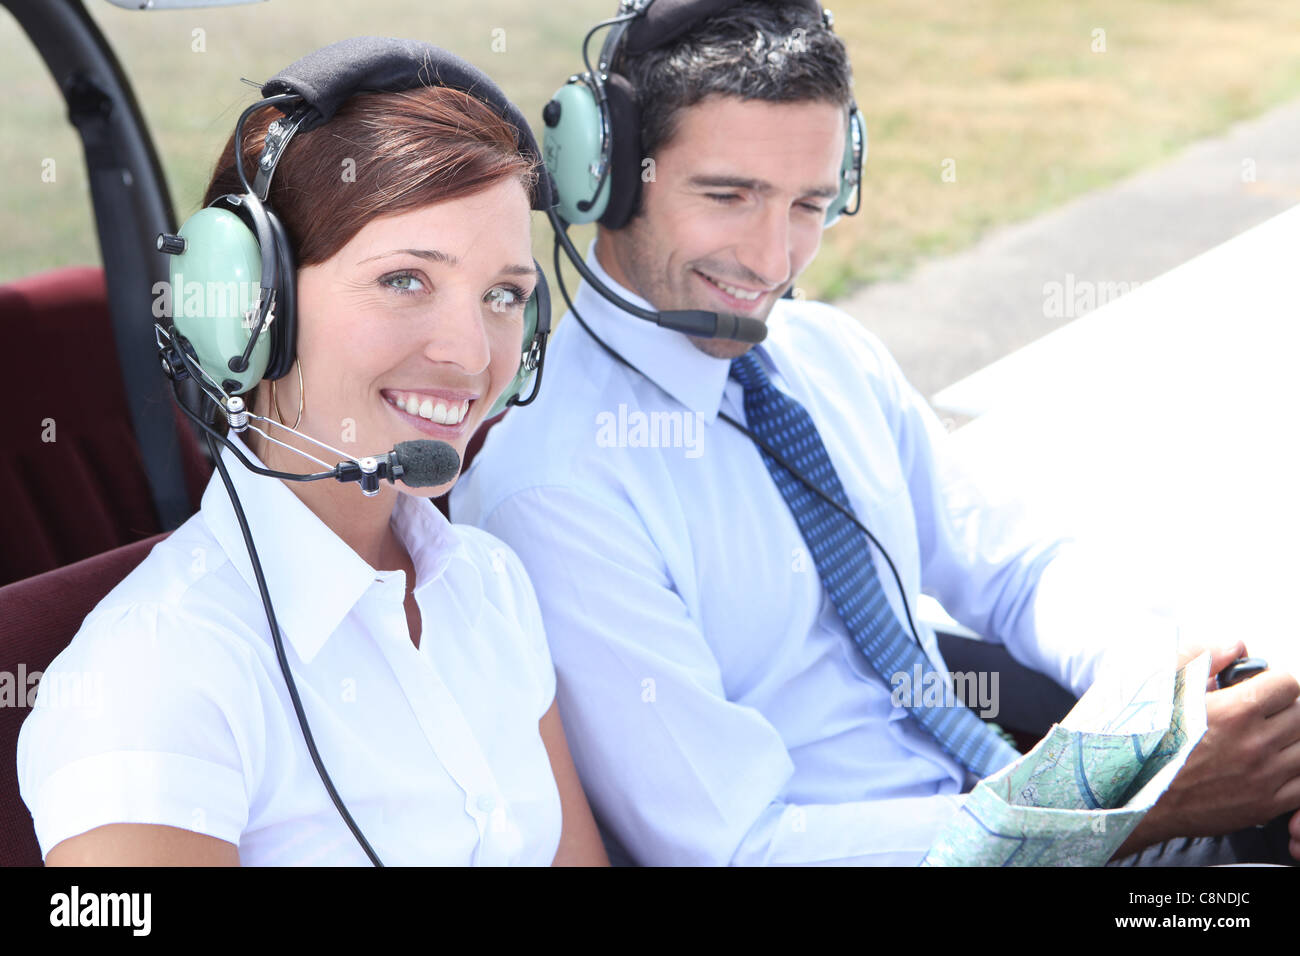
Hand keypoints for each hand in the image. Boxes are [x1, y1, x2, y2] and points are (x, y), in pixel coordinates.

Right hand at [1113, 640, 1299, 857]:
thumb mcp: (1155, 686)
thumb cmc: (1136, 742)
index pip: (1288, 685)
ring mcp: (1263, 779)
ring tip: (1263, 738)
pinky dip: (1293, 772)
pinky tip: (1269, 766)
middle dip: (1282, 708)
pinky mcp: (1262, 806)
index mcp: (1233, 711)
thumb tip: (1235, 646)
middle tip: (1259, 712)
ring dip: (1290, 739)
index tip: (1256, 688)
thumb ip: (1199, 657)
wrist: (1123, 795)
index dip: (1271, 682)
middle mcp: (1255, 745)